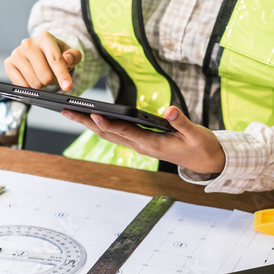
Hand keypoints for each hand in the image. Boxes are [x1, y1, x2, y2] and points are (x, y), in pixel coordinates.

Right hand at [5, 32, 81, 91]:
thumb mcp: (70, 53)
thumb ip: (74, 56)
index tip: (67, 86)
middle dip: (52, 81)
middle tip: (52, 77)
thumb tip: (67, 59)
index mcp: (45, 38)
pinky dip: (30, 87)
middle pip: (45, 76)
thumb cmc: (55, 54)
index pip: (55, 59)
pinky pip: (22, 86)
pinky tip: (31, 78)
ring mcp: (17, 53)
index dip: (62, 75)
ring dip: (41, 85)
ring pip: (34, 83)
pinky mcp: (8, 63)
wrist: (38, 51)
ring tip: (41, 76)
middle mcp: (29, 43)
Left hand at [62, 106, 225, 174]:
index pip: (126, 131)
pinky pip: (117, 135)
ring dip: (89, 124)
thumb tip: (169, 110)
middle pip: (109, 133)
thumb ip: (181, 122)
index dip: (108, 122)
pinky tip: (92, 119)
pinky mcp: (142, 144)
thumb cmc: (202, 147)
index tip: (92, 112)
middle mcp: (142, 146)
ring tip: (71, 113)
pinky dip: (102, 126)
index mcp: (153, 144)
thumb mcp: (196, 133)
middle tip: (66, 111)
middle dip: (86, 122)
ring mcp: (141, 146)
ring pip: (110, 135)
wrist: (207, 163)